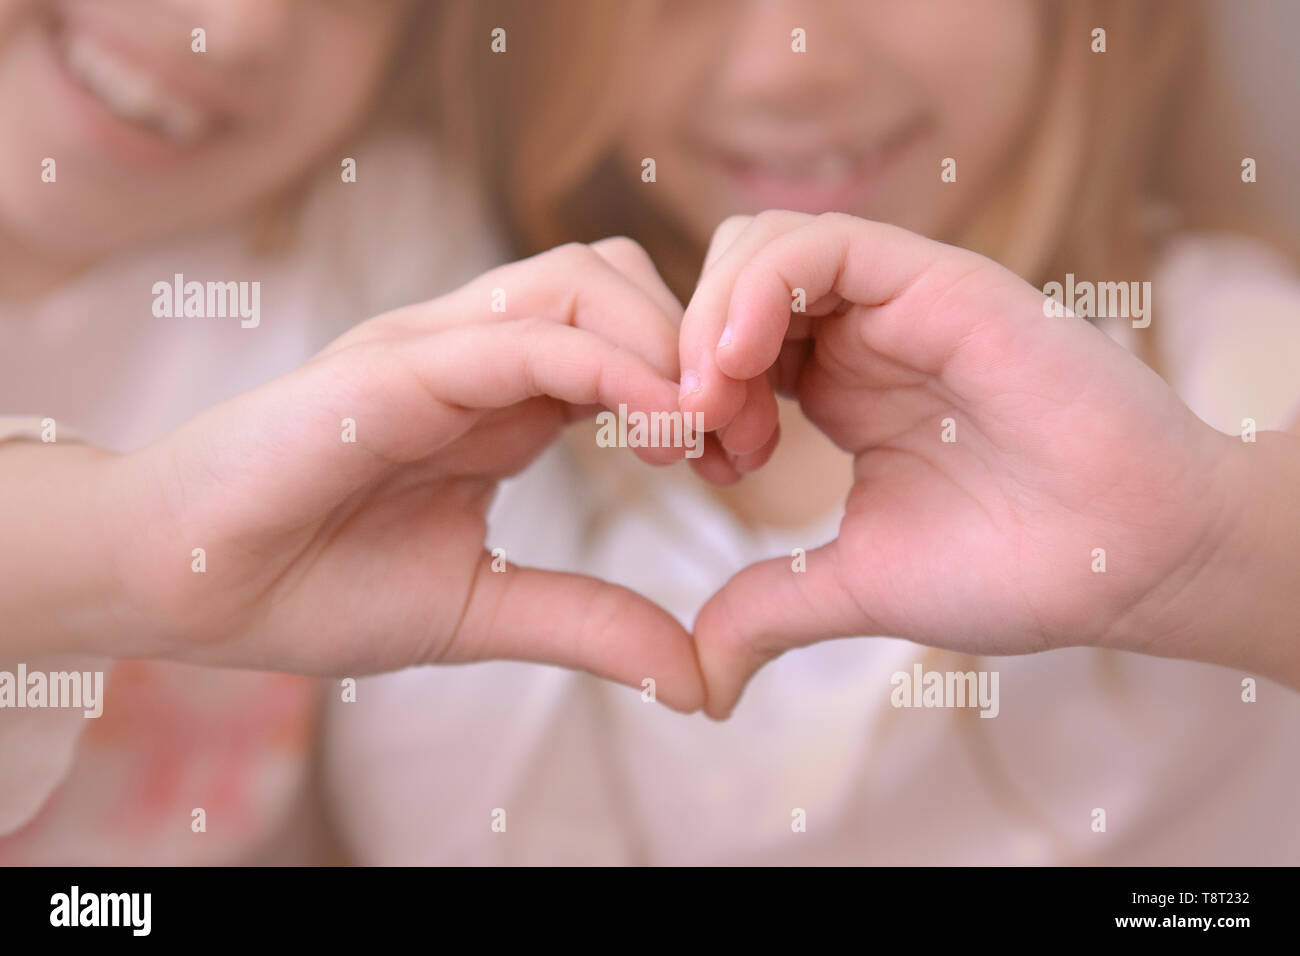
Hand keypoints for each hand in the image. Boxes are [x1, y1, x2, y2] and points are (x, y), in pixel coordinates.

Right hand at [90, 239, 704, 709]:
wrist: (183, 587)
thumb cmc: (313, 588)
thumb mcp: (481, 608)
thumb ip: (588, 622)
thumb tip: (695, 678)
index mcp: (499, 397)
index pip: (624, 337)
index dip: (697, 383)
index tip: (738, 460)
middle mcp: (471, 353)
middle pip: (618, 282)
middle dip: (699, 348)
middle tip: (738, 444)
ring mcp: (430, 348)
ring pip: (580, 283)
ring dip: (662, 344)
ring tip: (699, 434)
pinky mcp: (391, 366)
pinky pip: (521, 337)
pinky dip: (604, 366)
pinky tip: (660, 424)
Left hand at [680, 212, 1247, 716]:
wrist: (1130, 562)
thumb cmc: (1015, 567)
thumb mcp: (858, 584)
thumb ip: (772, 606)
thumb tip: (698, 672)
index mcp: (837, 385)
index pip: (721, 340)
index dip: (681, 389)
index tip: (689, 462)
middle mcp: (862, 331)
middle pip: (725, 281)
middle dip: (681, 349)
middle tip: (693, 433)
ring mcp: (899, 301)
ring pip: (760, 244)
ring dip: (709, 317)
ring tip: (713, 402)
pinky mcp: (940, 281)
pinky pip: (823, 242)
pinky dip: (758, 286)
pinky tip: (737, 359)